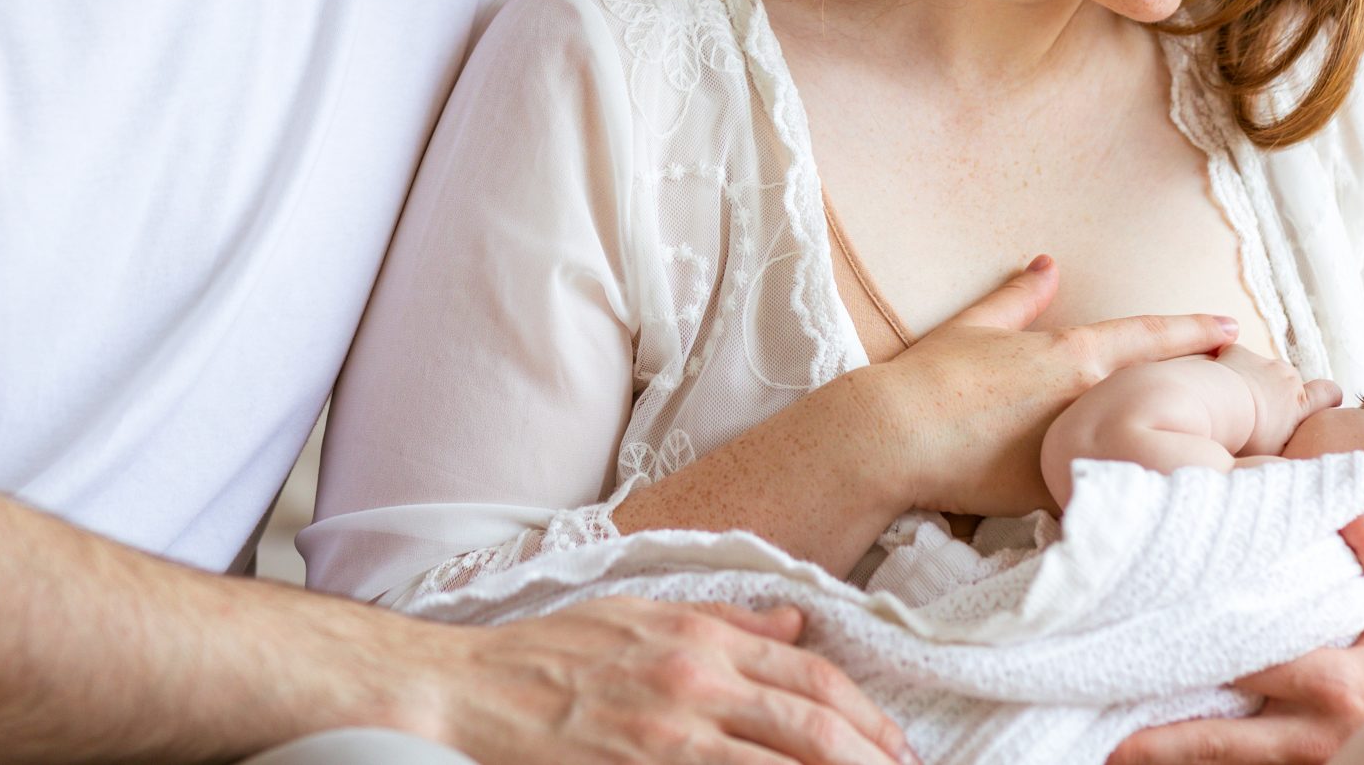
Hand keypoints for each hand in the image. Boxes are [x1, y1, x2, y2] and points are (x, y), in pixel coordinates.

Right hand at [435, 597, 919, 764]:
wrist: (468, 691)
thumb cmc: (547, 654)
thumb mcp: (640, 614)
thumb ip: (725, 621)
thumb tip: (795, 626)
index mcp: (700, 638)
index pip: (811, 678)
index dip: (866, 716)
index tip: (895, 746)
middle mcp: (697, 682)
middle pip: (814, 726)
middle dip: (872, 758)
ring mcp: (673, 733)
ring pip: (785, 764)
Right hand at [859, 256, 1238, 518]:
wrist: (894, 439)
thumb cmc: (930, 376)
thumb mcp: (977, 326)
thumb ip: (1020, 297)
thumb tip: (1049, 265)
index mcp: (1072, 355)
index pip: (1150, 336)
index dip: (1196, 329)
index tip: (1234, 328)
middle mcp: (1085, 403)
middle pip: (1155, 395)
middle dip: (1188, 393)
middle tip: (1229, 392)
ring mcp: (1075, 451)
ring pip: (1130, 442)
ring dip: (1154, 440)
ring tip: (1186, 441)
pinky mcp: (1056, 494)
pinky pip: (1097, 482)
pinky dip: (1112, 478)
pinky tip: (1131, 486)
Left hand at [1107, 510, 1363, 763]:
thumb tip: (1331, 493)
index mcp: (1337, 684)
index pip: (1248, 661)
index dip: (1191, 642)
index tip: (1139, 629)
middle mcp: (1315, 739)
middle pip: (1220, 740)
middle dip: (1159, 736)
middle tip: (1094, 723)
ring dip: (1171, 763)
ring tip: (1107, 754)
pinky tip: (1153, 764)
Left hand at [1213, 346, 1343, 455]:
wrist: (1216, 409)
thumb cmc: (1247, 439)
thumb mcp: (1278, 451)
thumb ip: (1293, 444)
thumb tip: (1300, 450)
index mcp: (1300, 402)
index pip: (1329, 392)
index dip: (1328, 396)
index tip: (1322, 402)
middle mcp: (1288, 377)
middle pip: (1291, 383)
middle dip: (1278, 394)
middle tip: (1258, 414)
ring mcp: (1264, 363)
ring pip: (1263, 371)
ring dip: (1253, 382)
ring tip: (1233, 403)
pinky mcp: (1239, 352)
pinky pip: (1238, 359)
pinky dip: (1231, 369)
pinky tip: (1219, 385)